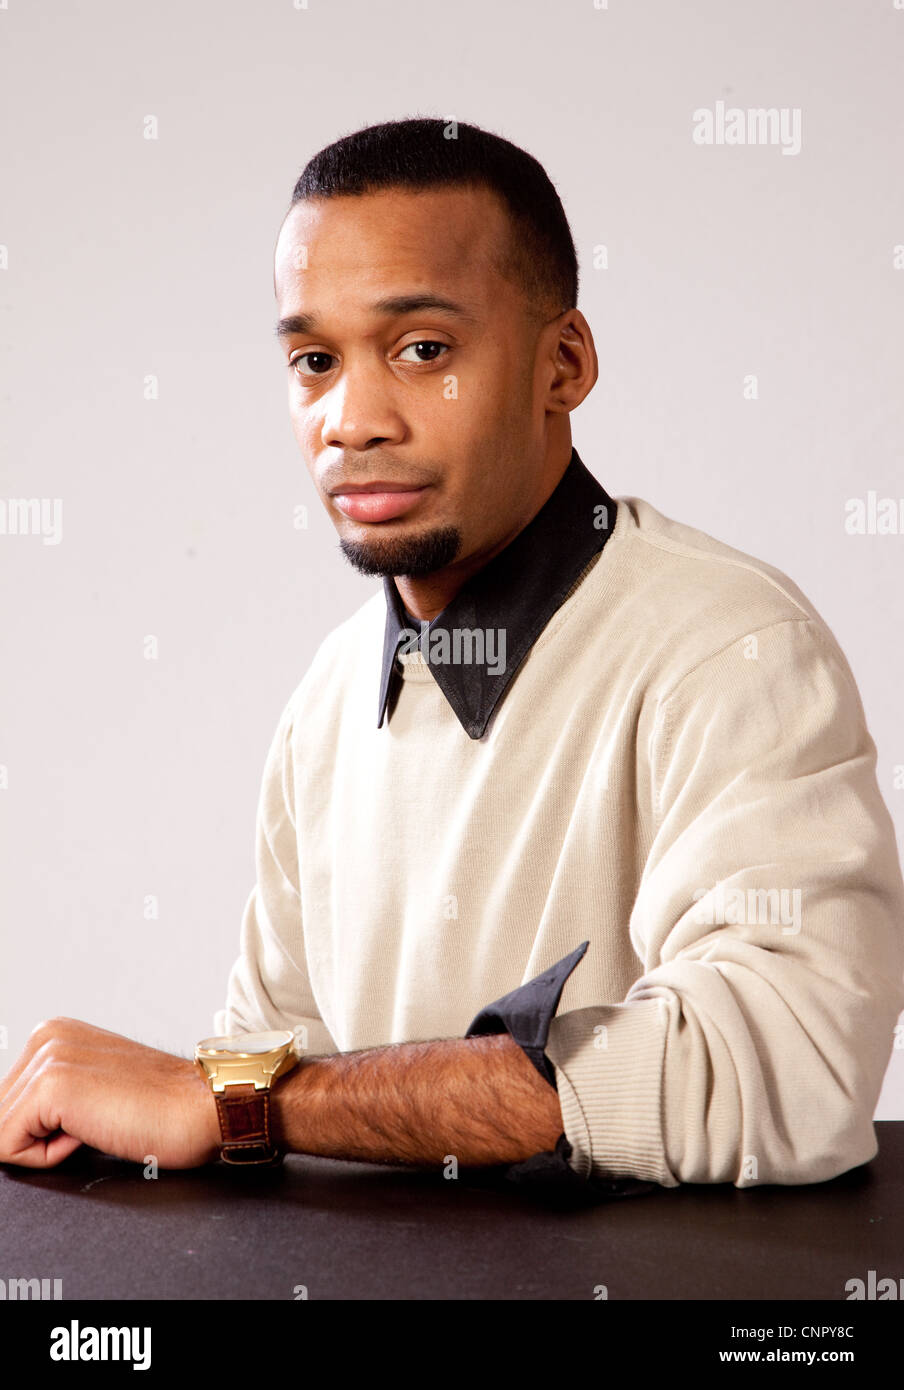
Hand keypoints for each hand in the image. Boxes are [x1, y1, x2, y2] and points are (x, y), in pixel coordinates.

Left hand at [0, 1017, 221, 1168]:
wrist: (204, 1107)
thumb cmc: (163, 1109)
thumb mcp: (93, 1091)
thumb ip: (51, 1099)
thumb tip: (12, 1130)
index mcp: (54, 1034)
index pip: (6, 1105)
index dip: (45, 1128)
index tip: (96, 1115)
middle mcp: (46, 1036)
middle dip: (41, 1136)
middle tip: (101, 1120)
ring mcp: (49, 1057)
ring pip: (0, 1134)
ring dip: (48, 1146)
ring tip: (100, 1123)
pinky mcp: (52, 1086)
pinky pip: (8, 1148)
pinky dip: (50, 1156)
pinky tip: (95, 1131)